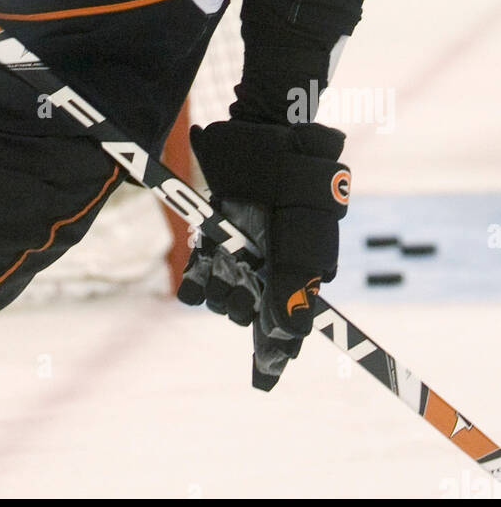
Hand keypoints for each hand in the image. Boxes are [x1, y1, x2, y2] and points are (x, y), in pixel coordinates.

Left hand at [177, 120, 349, 388]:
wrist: (266, 130)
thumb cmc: (298, 175)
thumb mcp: (309, 223)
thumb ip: (301, 273)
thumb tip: (292, 331)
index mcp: (299, 272)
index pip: (288, 327)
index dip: (276, 353)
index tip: (265, 377)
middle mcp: (268, 268)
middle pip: (250, 312)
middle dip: (245, 307)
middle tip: (247, 288)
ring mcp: (239, 253)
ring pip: (224, 296)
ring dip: (221, 289)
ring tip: (227, 265)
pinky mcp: (212, 235)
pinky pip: (199, 275)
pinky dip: (197, 281)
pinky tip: (198, 278)